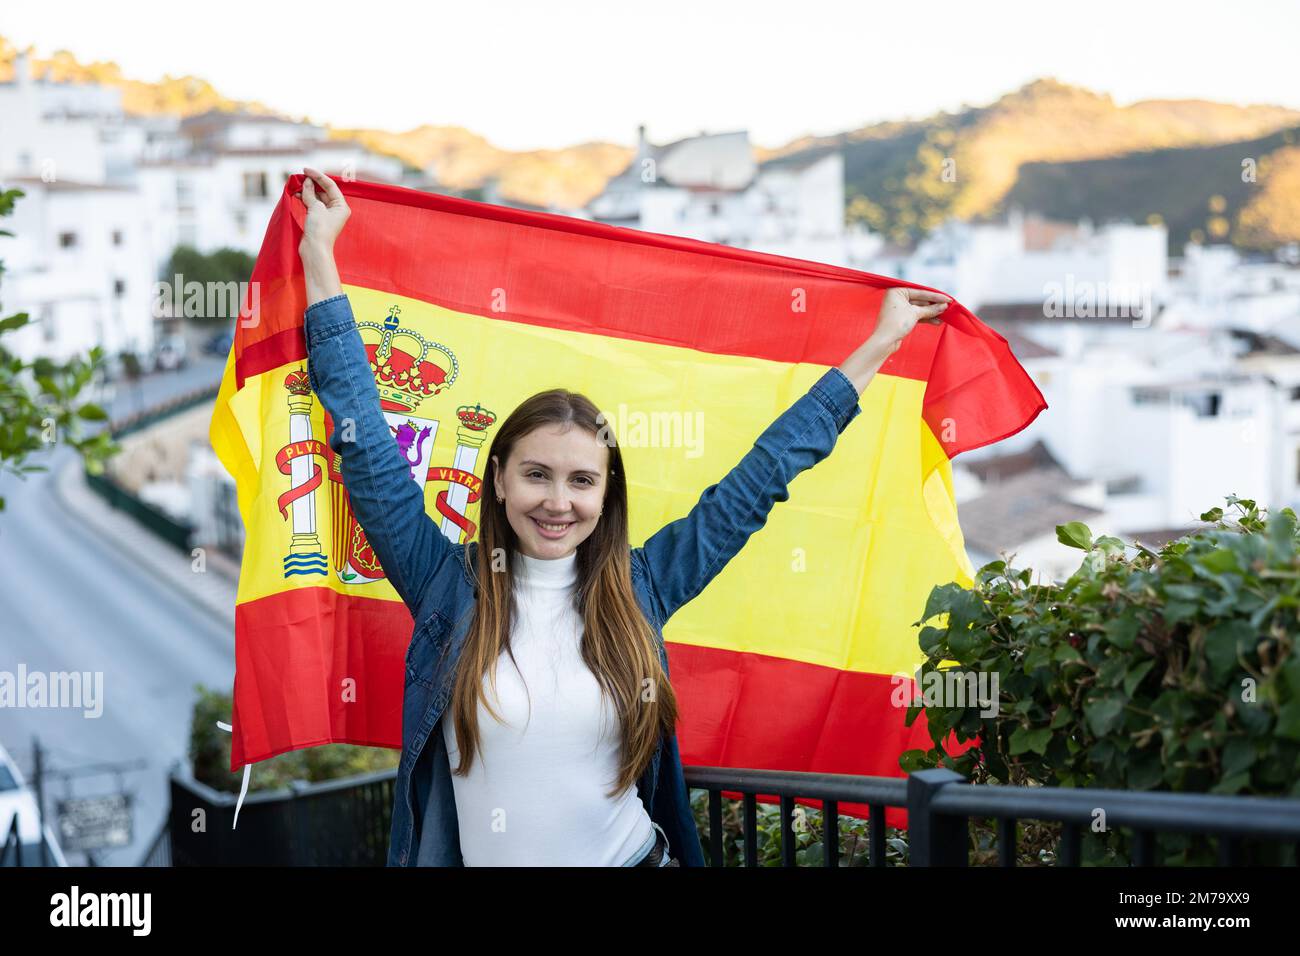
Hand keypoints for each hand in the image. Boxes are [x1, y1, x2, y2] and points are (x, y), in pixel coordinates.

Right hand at [295, 166, 350, 257]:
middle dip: (311, 183)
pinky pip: (312, 204)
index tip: (305, 170)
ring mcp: (327, 215)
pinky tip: (297, 194)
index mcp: (341, 206)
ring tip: (296, 185)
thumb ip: (310, 192)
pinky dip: (305, 199)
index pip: (330, 185)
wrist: (314, 250)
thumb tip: (307, 182)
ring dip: (307, 191)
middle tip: (299, 177)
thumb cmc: (319, 229)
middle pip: (324, 190)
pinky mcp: (318, 219)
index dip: (317, 176)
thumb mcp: (315, 207)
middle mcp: (336, 209)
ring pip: (317, 197)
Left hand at [837, 286, 951, 395]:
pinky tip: (937, 322)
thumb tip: (944, 306)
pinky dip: (926, 318)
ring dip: (931, 313)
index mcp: (896, 291)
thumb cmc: (896, 323)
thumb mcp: (915, 314)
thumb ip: (930, 309)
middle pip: (920, 300)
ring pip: (919, 309)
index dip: (935, 296)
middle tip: (948, 307)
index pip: (920, 292)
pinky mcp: (901, 318)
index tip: (948, 299)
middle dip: (934, 305)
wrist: (885, 342)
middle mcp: (897, 298)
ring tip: (945, 316)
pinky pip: (916, 316)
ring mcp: (899, 309)